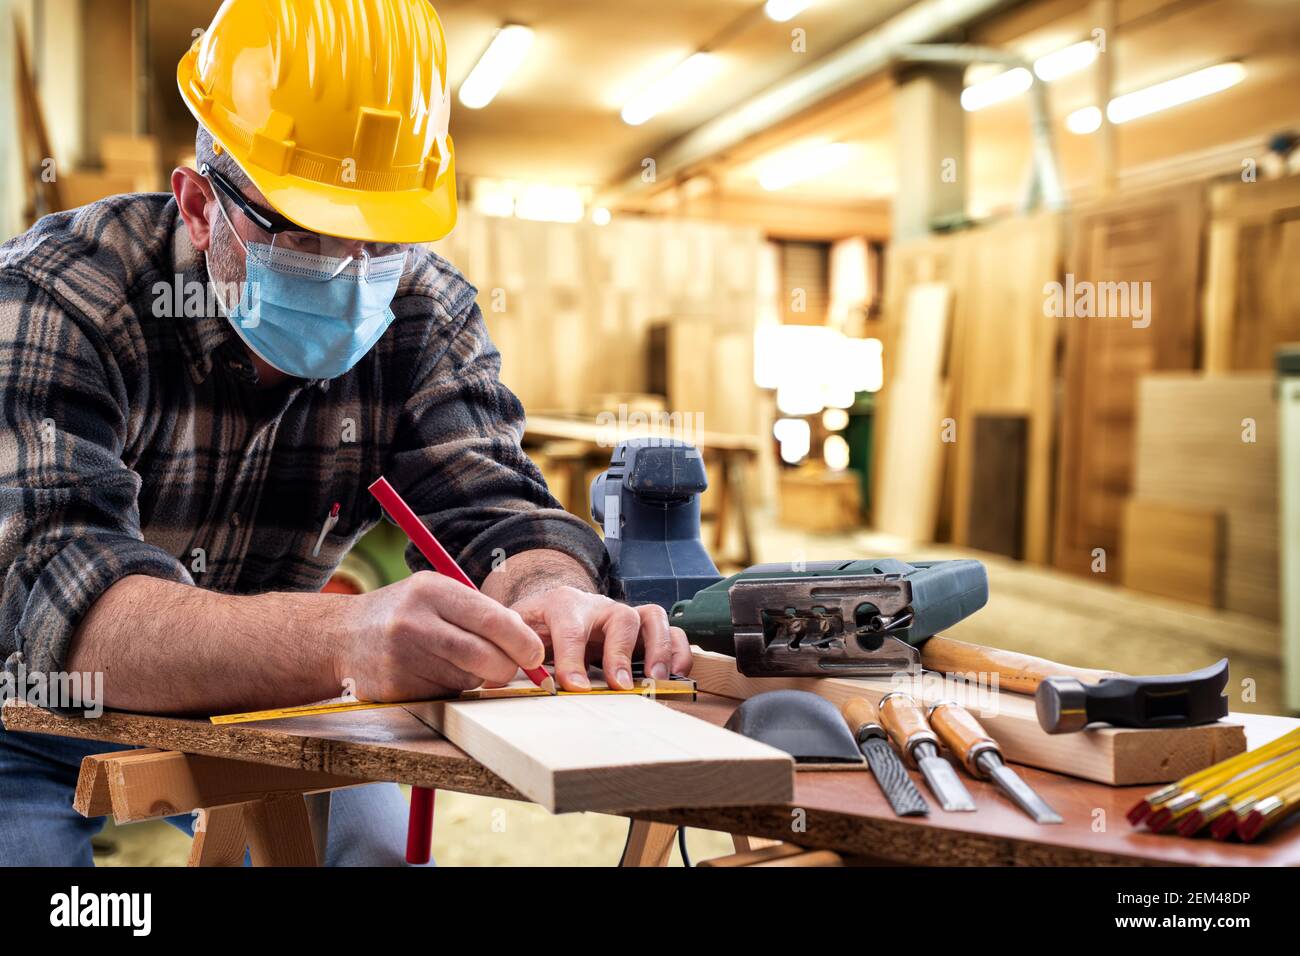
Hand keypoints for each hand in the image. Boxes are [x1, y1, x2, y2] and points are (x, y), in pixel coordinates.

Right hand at [337, 571, 545, 700]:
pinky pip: (446, 693)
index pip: (491, 618)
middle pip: (484, 655)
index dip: (521, 640)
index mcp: (430, 590)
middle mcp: (414, 622)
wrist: (341, 636)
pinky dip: (454, 687)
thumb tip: (527, 642)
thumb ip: (477, 611)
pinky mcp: (396, 688)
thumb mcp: (434, 593)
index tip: (535, 653)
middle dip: (508, 666)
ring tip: (461, 660)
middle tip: (514, 667)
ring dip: (478, 676)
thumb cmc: (403, 613)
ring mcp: (402, 658)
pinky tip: (436, 672)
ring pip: (468, 678)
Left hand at [509, 586, 691, 690]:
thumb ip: (508, 652)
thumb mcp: (515, 632)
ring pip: (651, 616)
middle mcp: (598, 605)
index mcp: (562, 604)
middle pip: (620, 617)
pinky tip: (677, 674)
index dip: (573, 658)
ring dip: (659, 648)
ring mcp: (624, 614)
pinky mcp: (643, 626)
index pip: (571, 628)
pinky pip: (671, 629)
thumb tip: (493, 682)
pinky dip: (679, 649)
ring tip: (656, 679)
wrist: (552, 606)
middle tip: (620, 686)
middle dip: (621, 653)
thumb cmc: (534, 626)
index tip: (574, 688)